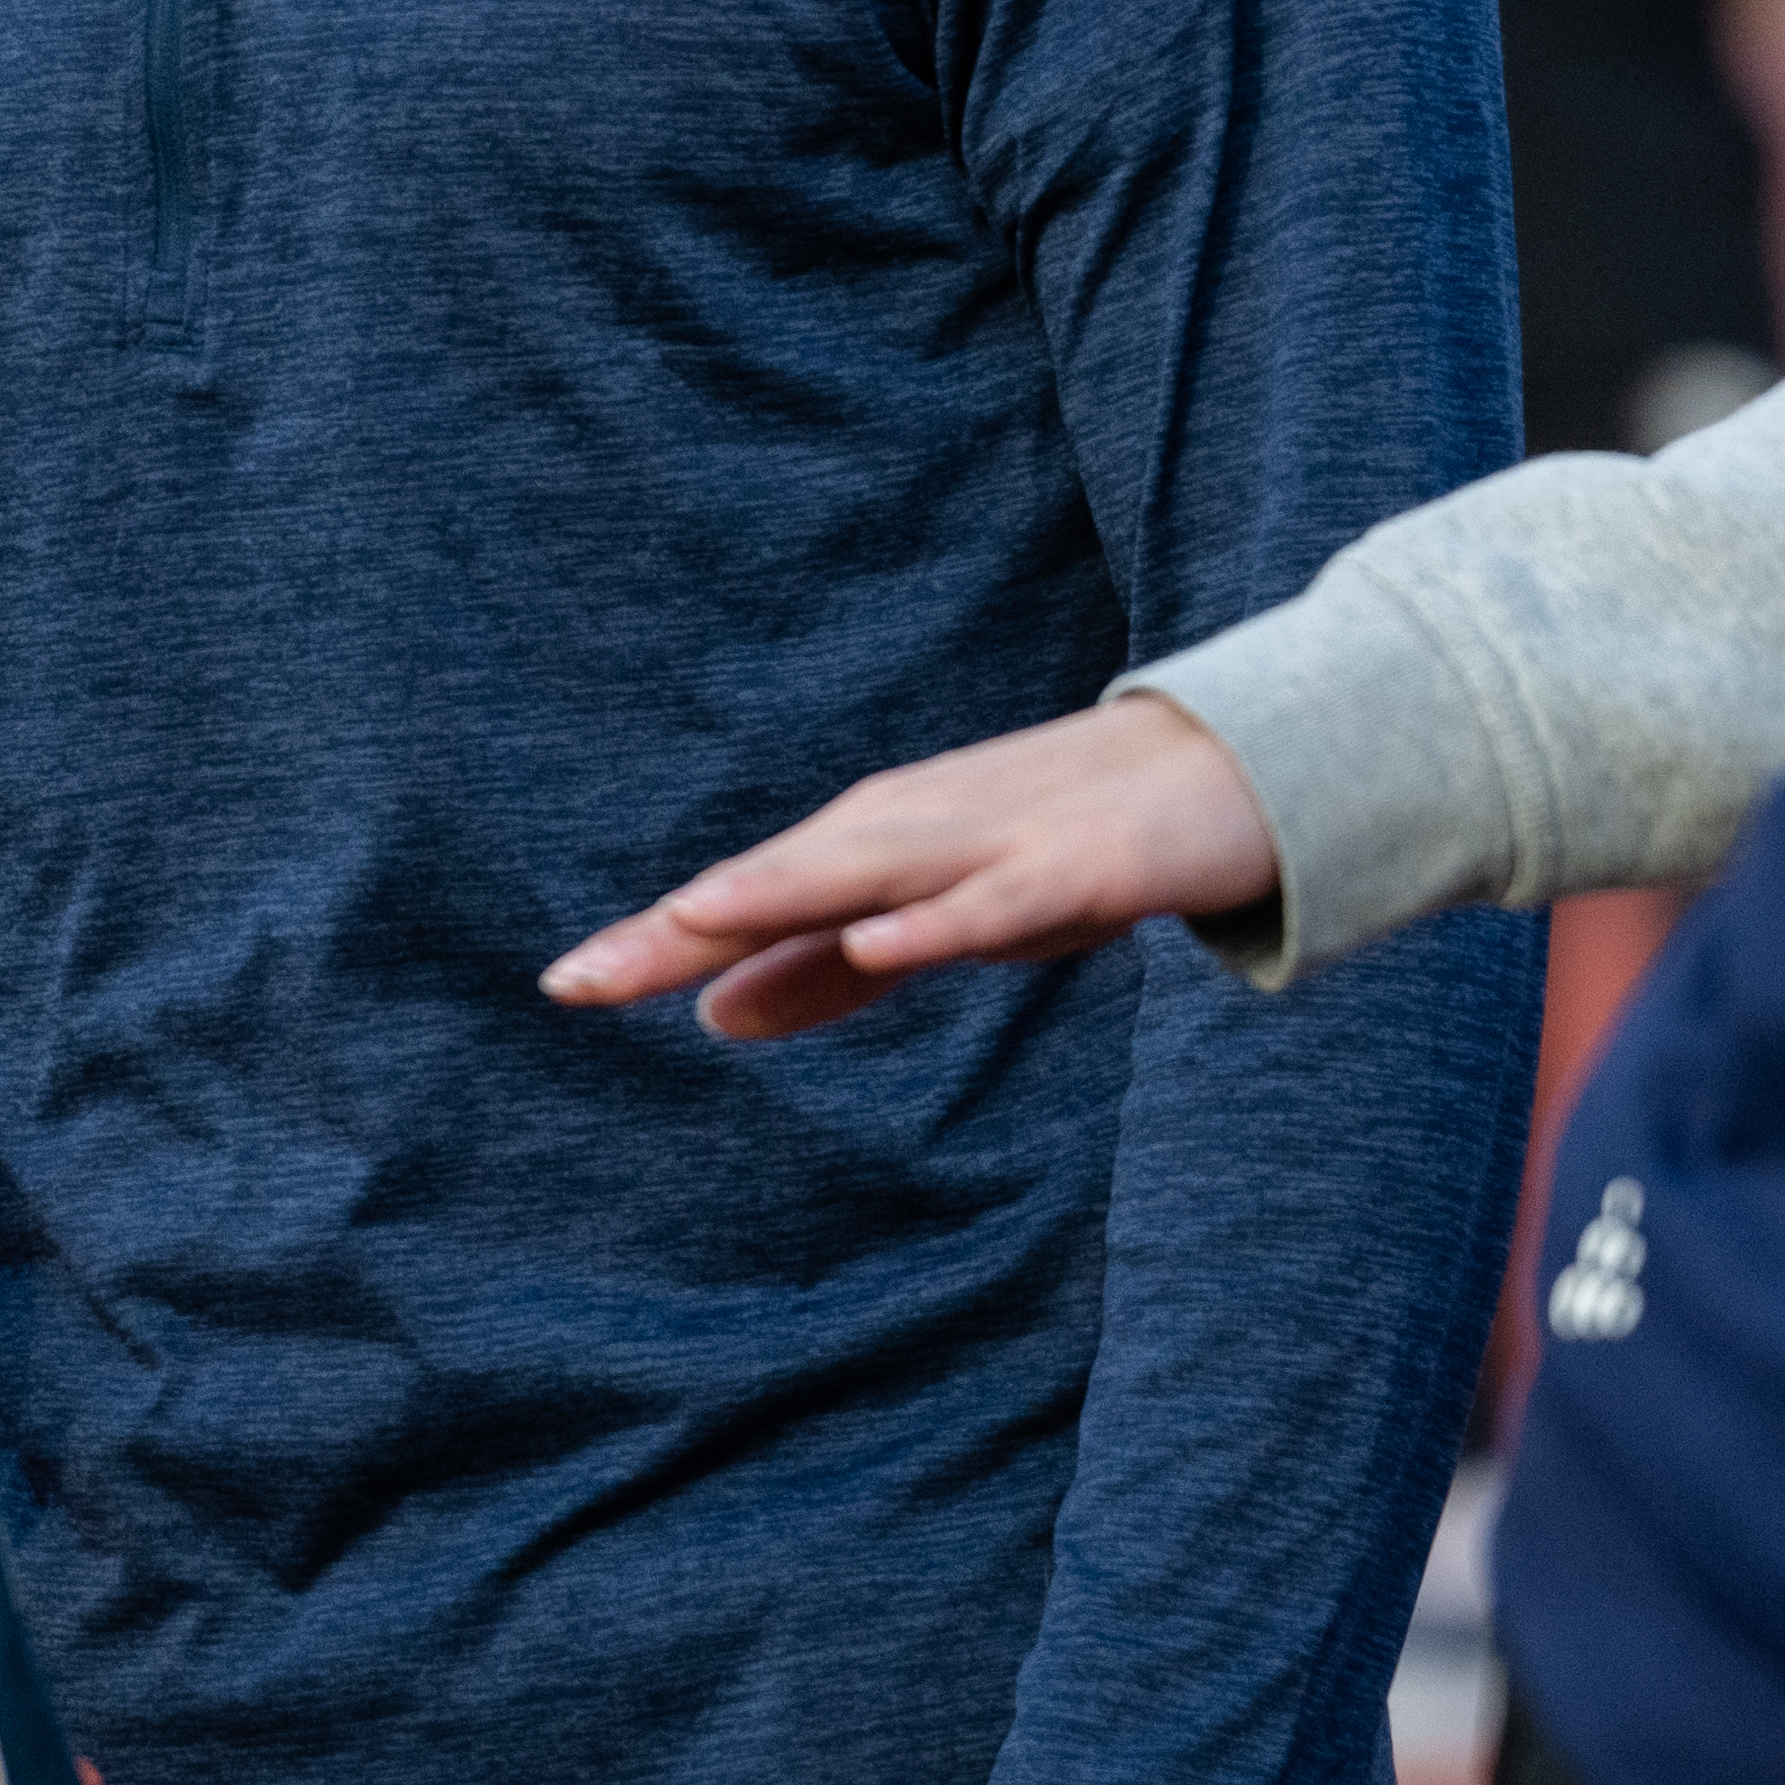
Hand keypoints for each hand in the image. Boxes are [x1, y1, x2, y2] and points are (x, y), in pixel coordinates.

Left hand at [548, 694, 1282, 1037]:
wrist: (1224, 768)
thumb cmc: (1062, 846)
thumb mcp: (932, 923)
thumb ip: (823, 970)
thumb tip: (711, 1016)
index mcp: (869, 847)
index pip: (743, 901)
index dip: (653, 944)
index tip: (561, 985)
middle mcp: (910, 831)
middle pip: (779, 883)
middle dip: (680, 928)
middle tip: (577, 978)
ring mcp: (990, 843)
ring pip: (867, 872)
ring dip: (775, 895)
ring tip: (687, 923)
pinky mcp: (1072, 867)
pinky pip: (992, 901)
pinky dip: (932, 920)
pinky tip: (875, 941)